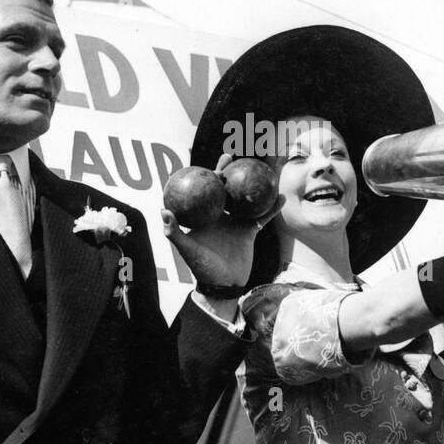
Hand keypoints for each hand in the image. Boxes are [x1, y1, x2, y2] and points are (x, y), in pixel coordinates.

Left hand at [162, 154, 283, 288]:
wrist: (223, 285)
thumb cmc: (202, 268)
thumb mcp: (187, 249)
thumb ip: (174, 231)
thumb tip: (162, 210)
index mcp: (206, 217)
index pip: (207, 192)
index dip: (209, 177)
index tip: (215, 165)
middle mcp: (220, 216)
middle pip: (226, 190)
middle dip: (230, 172)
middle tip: (235, 158)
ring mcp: (235, 223)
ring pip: (246, 200)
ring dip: (254, 185)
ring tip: (263, 170)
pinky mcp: (249, 231)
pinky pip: (262, 217)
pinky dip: (272, 208)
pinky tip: (281, 197)